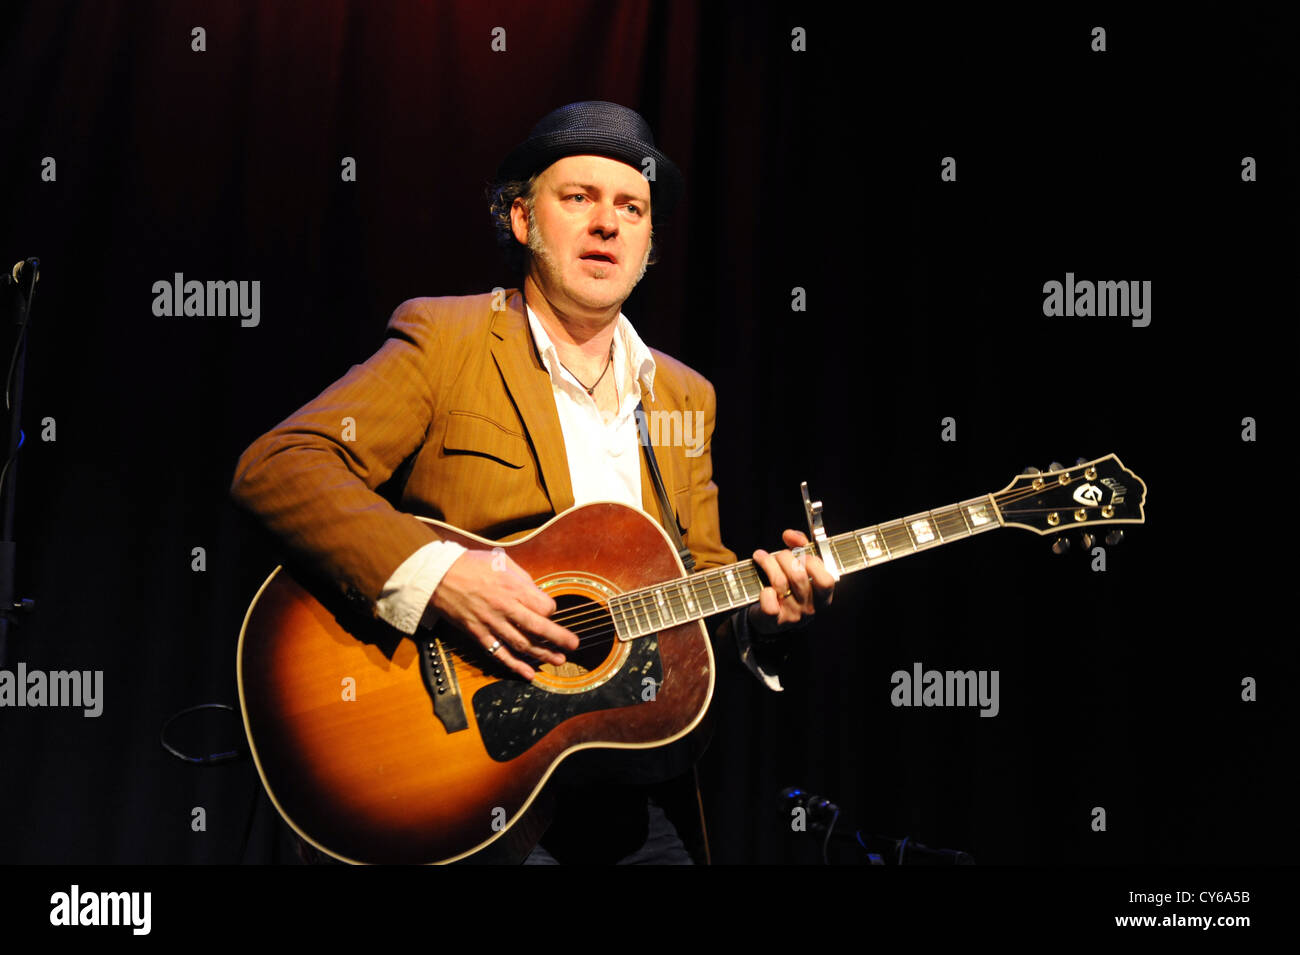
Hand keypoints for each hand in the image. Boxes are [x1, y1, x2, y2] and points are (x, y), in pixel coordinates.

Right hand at [430, 549, 579, 680]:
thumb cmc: (470, 565)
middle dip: (559, 638)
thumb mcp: (501, 561)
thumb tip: (536, 591)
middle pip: (538, 627)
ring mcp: (491, 623)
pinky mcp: (478, 635)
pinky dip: (515, 665)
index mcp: (513, 587)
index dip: (550, 609)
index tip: (549, 610)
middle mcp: (505, 607)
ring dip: (542, 654)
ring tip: (558, 661)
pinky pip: (499, 654)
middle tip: (574, 645)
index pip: (543, 605)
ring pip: (522, 644)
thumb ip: (522, 578)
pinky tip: (529, 673)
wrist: (437, 576)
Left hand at [747, 529, 834, 635]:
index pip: (826, 581)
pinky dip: (765, 594)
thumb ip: (800, 545)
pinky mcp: (773, 621)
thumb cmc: (788, 584)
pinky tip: (763, 589)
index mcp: (822, 596)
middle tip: (777, 555)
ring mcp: (792, 616)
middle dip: (784, 557)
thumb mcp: (799, 564)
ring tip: (761, 557)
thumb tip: (790, 535)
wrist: (767, 615)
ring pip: (781, 583)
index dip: (813, 563)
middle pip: (798, 576)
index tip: (801, 554)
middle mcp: (810, 608)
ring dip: (768, 564)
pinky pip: (770, 606)